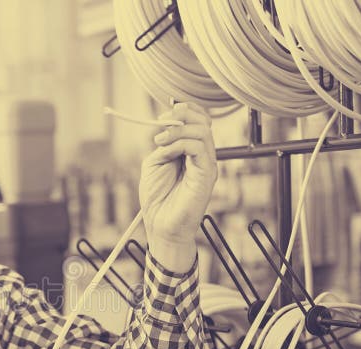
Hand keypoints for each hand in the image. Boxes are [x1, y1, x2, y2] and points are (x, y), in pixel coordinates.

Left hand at [139, 102, 217, 271]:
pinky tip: (165, 153)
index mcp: (191, 152)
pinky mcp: (207, 174)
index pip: (198, 120)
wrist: (160, 225)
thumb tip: (167, 128)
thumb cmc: (157, 199)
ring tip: (158, 142)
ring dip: (177, 130)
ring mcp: (207, 165)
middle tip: (161, 123)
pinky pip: (199, 147)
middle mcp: (202, 156)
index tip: (161, 118)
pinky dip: (179, 144)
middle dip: (182, 114)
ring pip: (203, 131)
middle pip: (204, 121)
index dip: (183, 111)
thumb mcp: (154, 164)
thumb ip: (163, 145)